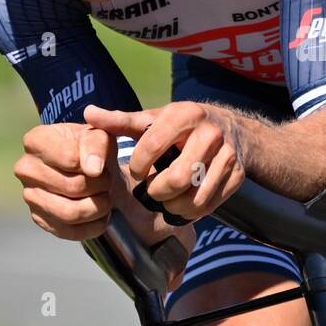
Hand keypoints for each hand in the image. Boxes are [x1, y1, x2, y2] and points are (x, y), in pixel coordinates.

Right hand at [14, 123, 114, 239]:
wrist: (92, 168)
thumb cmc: (92, 148)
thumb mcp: (100, 135)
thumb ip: (96, 144)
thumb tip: (93, 169)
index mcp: (36, 141)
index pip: (71, 159)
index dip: (96, 165)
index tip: (102, 164)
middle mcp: (26, 168)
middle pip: (73, 187)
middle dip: (100, 186)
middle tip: (107, 181)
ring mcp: (30, 196)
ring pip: (71, 213)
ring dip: (98, 207)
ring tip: (105, 197)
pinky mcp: (40, 219)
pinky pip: (70, 232)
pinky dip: (94, 226)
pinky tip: (100, 214)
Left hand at [84, 102, 246, 221]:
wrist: (232, 128)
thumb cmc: (182, 126)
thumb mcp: (153, 120)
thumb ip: (120, 121)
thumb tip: (88, 114)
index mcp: (185, 114)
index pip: (152, 145)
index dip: (138, 165)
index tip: (137, 171)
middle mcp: (210, 133)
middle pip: (177, 179)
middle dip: (157, 192)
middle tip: (151, 190)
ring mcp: (228, 155)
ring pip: (194, 198)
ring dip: (173, 206)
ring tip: (166, 199)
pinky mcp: (237, 175)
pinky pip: (209, 205)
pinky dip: (191, 211)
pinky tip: (183, 202)